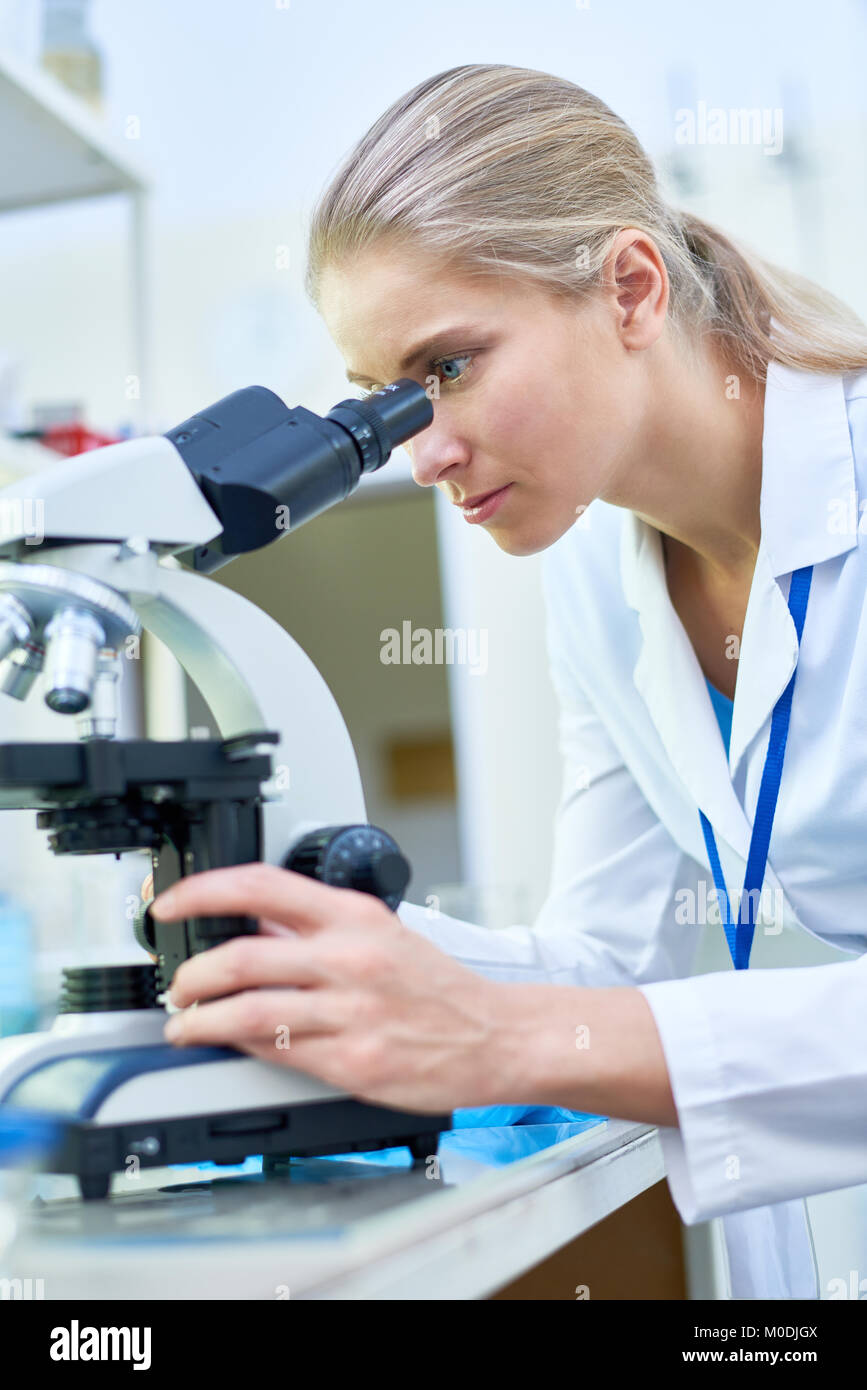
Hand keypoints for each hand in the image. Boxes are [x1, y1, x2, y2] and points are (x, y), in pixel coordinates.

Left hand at [149, 864, 506, 1112]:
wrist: (497, 1035)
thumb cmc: (439, 988)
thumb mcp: (382, 933)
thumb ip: (318, 929)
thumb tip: (252, 928)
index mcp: (354, 916)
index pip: (260, 885)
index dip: (202, 892)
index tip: (171, 906)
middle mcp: (350, 958)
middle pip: (241, 957)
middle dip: (191, 975)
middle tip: (177, 985)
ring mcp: (351, 1012)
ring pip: (248, 1012)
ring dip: (200, 1022)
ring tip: (185, 1024)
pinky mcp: (353, 1062)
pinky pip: (277, 1054)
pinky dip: (241, 1049)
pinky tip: (230, 1047)